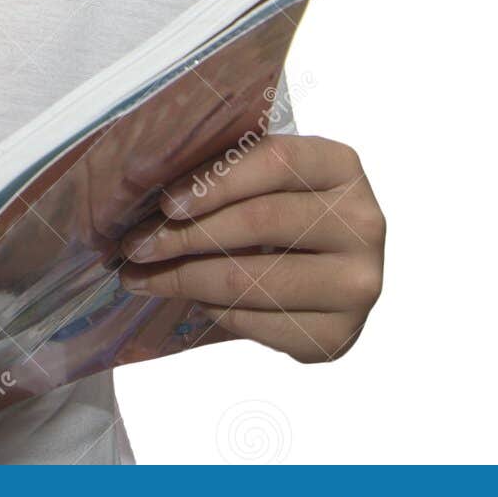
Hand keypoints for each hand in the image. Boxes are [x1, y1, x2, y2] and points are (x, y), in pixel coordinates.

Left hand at [116, 133, 384, 362]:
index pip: (276, 161)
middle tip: (135, 246)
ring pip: (251, 280)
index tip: (164, 202)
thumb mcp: (266, 174)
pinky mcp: (338, 335)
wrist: (333, 267)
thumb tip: (142, 179)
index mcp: (341, 166)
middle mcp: (362, 223)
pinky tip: (191, 298)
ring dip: (184, 280)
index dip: (215, 180)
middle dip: (183, 236)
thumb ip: (224, 168)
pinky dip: (214, 311)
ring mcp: (357, 284)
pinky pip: (257, 324)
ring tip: (141, 278)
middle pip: (258, 222)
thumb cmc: (283, 205)